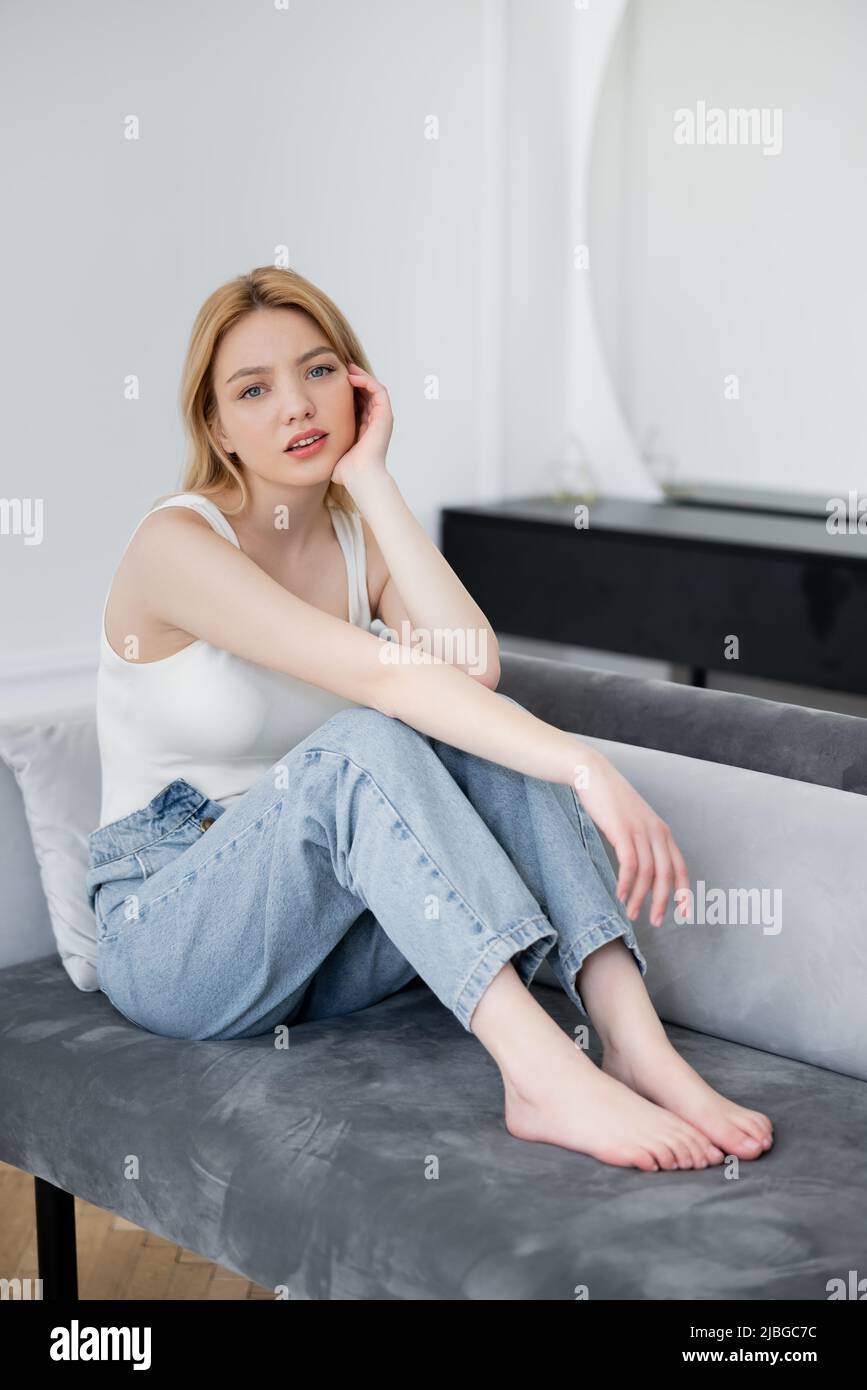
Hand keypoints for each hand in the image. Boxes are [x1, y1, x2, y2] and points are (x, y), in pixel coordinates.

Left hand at [331, 362, 393, 489]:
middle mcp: (376, 422)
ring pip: (375, 389)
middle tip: (343, 368)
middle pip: (369, 393)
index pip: (360, 403)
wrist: (359, 477)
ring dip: (362, 376)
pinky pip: (379, 391)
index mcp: (366, 429)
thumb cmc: (347, 471)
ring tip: (348, 368)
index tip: (335, 381)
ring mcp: (382, 419)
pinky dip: (367, 381)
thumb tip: (312, 447)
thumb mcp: (334, 451)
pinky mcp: (385, 416)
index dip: (350, 390)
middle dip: (356, 379)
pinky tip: (352, 377)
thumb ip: (327, 445)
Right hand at [574, 748, 689, 927]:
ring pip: (647, 874)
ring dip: (639, 897)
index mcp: (663, 832)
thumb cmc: (612, 801)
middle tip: (655, 922)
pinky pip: (629, 864)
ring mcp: (640, 831)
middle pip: (666, 875)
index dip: (683, 892)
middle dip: (662, 902)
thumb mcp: (634, 822)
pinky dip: (626, 883)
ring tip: (630, 913)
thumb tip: (645, 872)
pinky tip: (620, 894)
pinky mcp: (622, 830)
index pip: (680, 868)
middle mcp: (657, 832)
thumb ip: (643, 843)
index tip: (683, 912)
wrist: (594, 775)